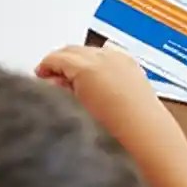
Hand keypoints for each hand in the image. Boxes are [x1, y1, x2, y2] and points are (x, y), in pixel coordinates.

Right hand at [35, 45, 169, 143]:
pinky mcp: (131, 63)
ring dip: (78, 60)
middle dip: (60, 61)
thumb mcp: (74, 108)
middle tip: (52, 78)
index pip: (55, 58)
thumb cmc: (113, 130)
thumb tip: (52, 83)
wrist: (145, 137)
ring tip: (74, 81)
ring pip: (89, 50)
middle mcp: (103, 57)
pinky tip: (95, 79)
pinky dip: (96, 61)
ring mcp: (119, 58)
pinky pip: (106, 54)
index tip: (40, 75)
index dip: (44, 66)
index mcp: (85, 66)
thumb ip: (58, 90)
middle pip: (72, 49)